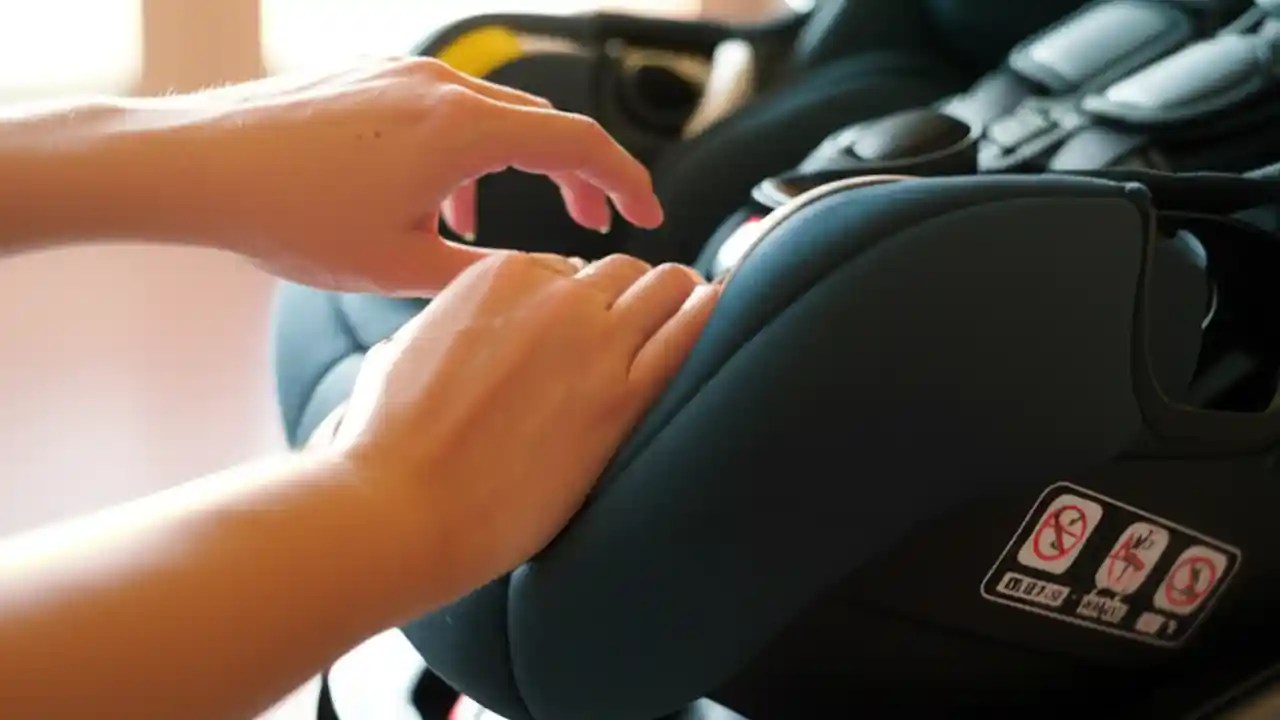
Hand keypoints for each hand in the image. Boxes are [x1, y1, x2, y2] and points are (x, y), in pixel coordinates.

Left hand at [161, 58, 664, 294]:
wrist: (198, 165)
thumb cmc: (294, 219)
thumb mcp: (403, 266)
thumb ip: (485, 271)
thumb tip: (540, 279)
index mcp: (464, 130)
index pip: (579, 144)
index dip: (626, 182)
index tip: (649, 216)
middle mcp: (443, 86)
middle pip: (543, 123)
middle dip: (577, 176)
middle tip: (593, 226)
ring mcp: (404, 74)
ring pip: (494, 115)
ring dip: (518, 166)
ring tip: (502, 227)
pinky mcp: (371, 77)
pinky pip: (446, 107)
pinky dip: (467, 151)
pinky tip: (437, 200)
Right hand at [323, 252, 718, 605]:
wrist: (400, 506)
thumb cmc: (386, 441)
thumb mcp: (402, 352)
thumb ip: (442, 331)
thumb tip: (447, 337)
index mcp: (499, 276)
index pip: (568, 268)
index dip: (582, 298)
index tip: (589, 325)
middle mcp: (552, 295)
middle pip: (622, 271)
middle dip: (634, 293)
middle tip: (648, 320)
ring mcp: (592, 342)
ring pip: (664, 288)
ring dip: (679, 297)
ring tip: (695, 310)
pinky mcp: (620, 398)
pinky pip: (687, 336)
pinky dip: (708, 318)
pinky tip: (722, 313)